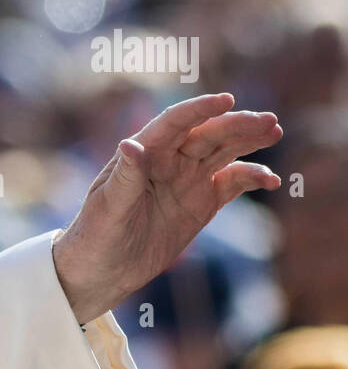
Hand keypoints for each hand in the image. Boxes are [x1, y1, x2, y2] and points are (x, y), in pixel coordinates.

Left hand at [52, 93, 281, 323]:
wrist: (101, 269)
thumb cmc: (95, 234)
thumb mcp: (108, 207)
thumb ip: (125, 177)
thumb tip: (129, 143)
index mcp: (142, 154)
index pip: (174, 123)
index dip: (199, 109)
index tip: (226, 99)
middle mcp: (168, 161)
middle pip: (207, 133)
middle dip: (236, 124)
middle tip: (268, 122)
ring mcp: (186, 180)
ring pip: (224, 151)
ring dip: (249, 141)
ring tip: (274, 132)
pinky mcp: (201, 203)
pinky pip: (232, 183)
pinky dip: (252, 177)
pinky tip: (270, 180)